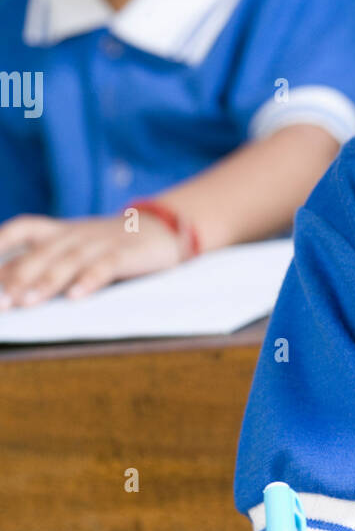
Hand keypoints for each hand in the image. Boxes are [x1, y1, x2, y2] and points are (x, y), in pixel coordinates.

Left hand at [0, 211, 185, 307]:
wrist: (163, 228)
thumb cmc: (110, 246)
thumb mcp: (75, 248)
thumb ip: (46, 264)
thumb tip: (8, 288)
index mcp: (60, 230)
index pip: (21, 228)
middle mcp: (76, 233)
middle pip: (41, 252)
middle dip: (17, 277)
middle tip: (2, 302)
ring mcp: (102, 242)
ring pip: (69, 259)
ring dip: (47, 281)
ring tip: (28, 302)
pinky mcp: (128, 252)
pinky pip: (106, 265)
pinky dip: (91, 280)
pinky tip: (77, 297)